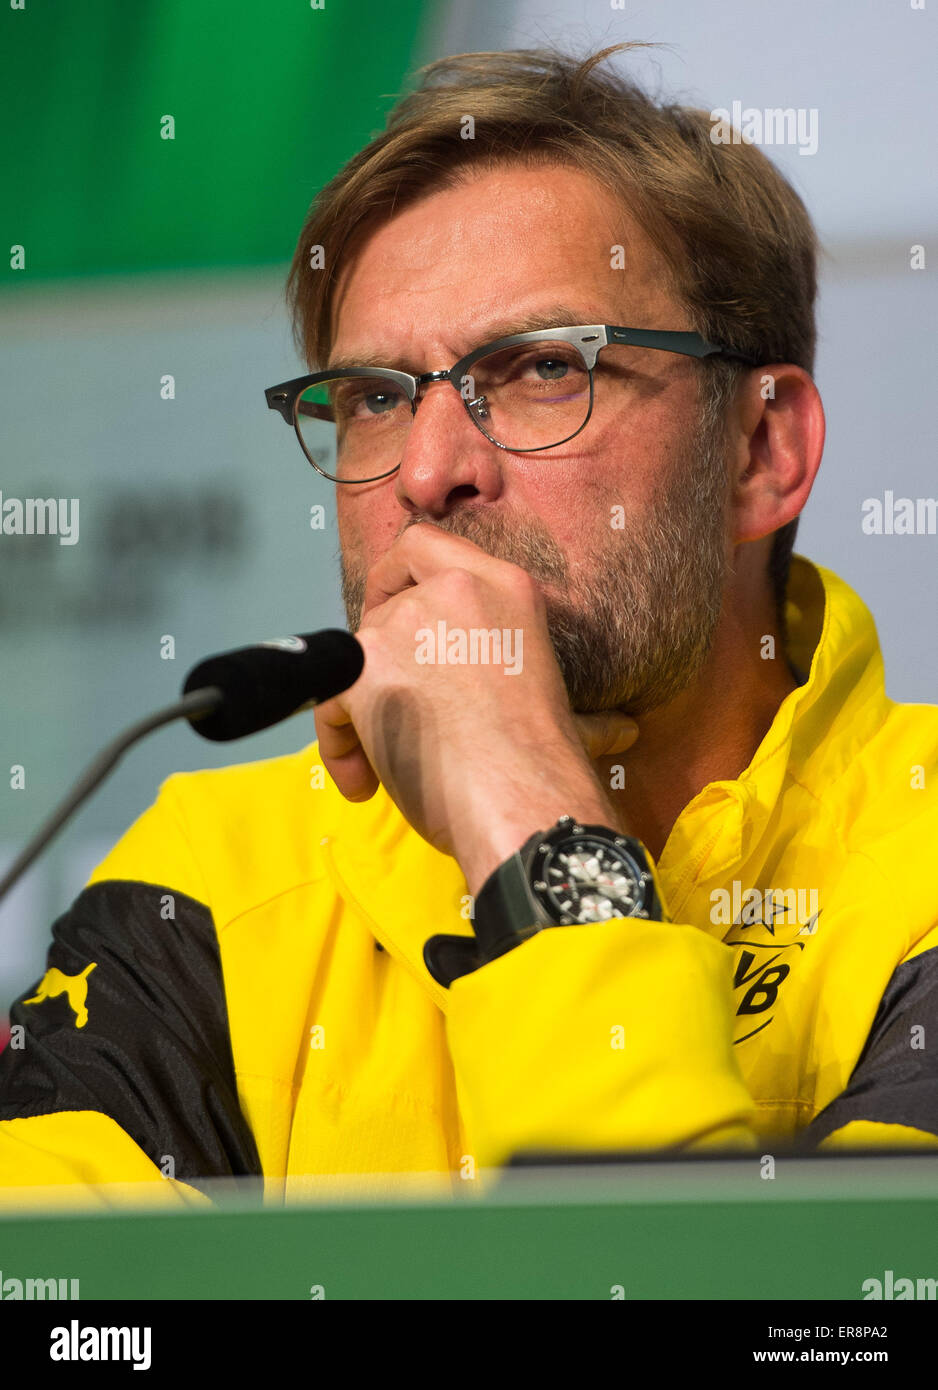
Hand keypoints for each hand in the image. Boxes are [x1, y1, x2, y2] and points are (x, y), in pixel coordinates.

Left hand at [315, 524, 638, 892]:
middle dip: (382, 661)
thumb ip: (556, 697)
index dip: (395, 576)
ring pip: (355, 655)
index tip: (392, 609)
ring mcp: (405, 624)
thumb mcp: (560, 703)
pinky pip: (330, 700)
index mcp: (504, 585)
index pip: (424, 545)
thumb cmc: (546, 766)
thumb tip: (621, 732)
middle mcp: (451, 589)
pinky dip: (339, 742)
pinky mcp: (366, 667)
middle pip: (384, 608)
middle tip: (398, 708)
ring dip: (362, 709)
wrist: (522, 799)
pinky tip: (364, 783)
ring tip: (387, 765)